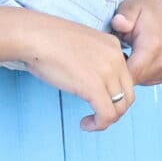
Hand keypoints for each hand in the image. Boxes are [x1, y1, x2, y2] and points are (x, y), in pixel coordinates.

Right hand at [17, 12, 135, 130]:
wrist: (33, 35)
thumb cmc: (46, 39)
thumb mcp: (79, 45)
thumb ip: (92, 59)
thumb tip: (90, 80)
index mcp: (113, 45)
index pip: (125, 78)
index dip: (114, 94)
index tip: (98, 101)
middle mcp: (116, 57)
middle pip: (128, 94)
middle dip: (115, 109)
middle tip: (97, 115)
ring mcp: (107, 72)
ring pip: (120, 107)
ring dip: (106, 120)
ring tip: (90, 122)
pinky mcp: (94, 87)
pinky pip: (107, 115)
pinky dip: (99, 124)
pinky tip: (85, 124)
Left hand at [111, 0, 161, 84]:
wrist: (161, 11)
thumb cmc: (141, 9)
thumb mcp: (130, 7)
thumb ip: (124, 15)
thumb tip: (119, 23)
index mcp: (154, 46)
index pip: (130, 74)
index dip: (113, 71)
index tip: (103, 60)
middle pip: (133, 80)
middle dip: (119, 72)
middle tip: (110, 55)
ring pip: (139, 81)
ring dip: (128, 72)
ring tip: (123, 53)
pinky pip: (145, 80)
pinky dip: (137, 72)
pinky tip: (132, 58)